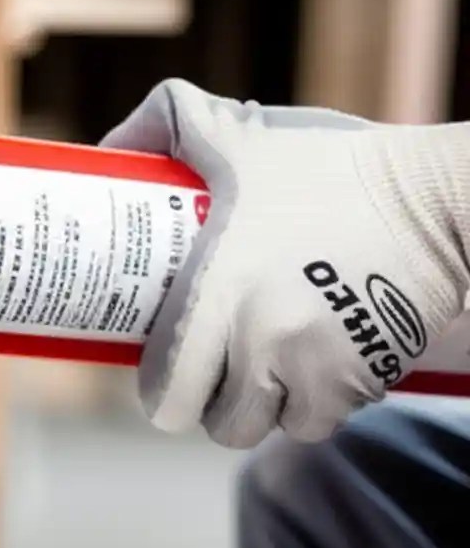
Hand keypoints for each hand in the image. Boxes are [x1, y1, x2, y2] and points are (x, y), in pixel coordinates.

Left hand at [99, 79, 469, 447]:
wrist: (440, 195)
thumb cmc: (331, 167)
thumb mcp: (239, 133)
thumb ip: (166, 123)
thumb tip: (110, 147)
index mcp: (220, 292)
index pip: (169, 390)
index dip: (161, 392)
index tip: (165, 373)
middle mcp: (263, 341)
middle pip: (221, 421)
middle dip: (213, 403)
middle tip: (216, 367)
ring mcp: (318, 368)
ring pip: (273, 424)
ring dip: (264, 404)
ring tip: (264, 362)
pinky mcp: (366, 381)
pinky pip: (323, 420)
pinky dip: (313, 403)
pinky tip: (313, 363)